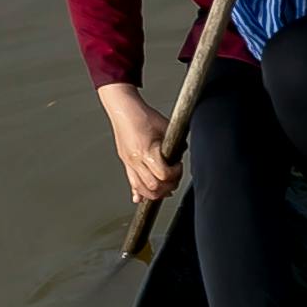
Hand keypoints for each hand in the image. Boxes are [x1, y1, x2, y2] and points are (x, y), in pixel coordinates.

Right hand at [99, 83, 177, 207]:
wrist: (123, 109)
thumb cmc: (142, 115)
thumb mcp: (165, 127)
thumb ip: (175, 143)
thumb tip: (182, 153)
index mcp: (146, 151)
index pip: (163, 174)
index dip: (175, 174)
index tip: (178, 166)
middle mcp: (135, 160)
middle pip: (153, 187)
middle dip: (167, 186)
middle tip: (174, 179)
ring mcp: (129, 162)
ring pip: (141, 189)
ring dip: (155, 193)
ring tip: (164, 188)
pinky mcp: (126, 162)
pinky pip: (131, 182)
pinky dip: (138, 192)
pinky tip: (141, 197)